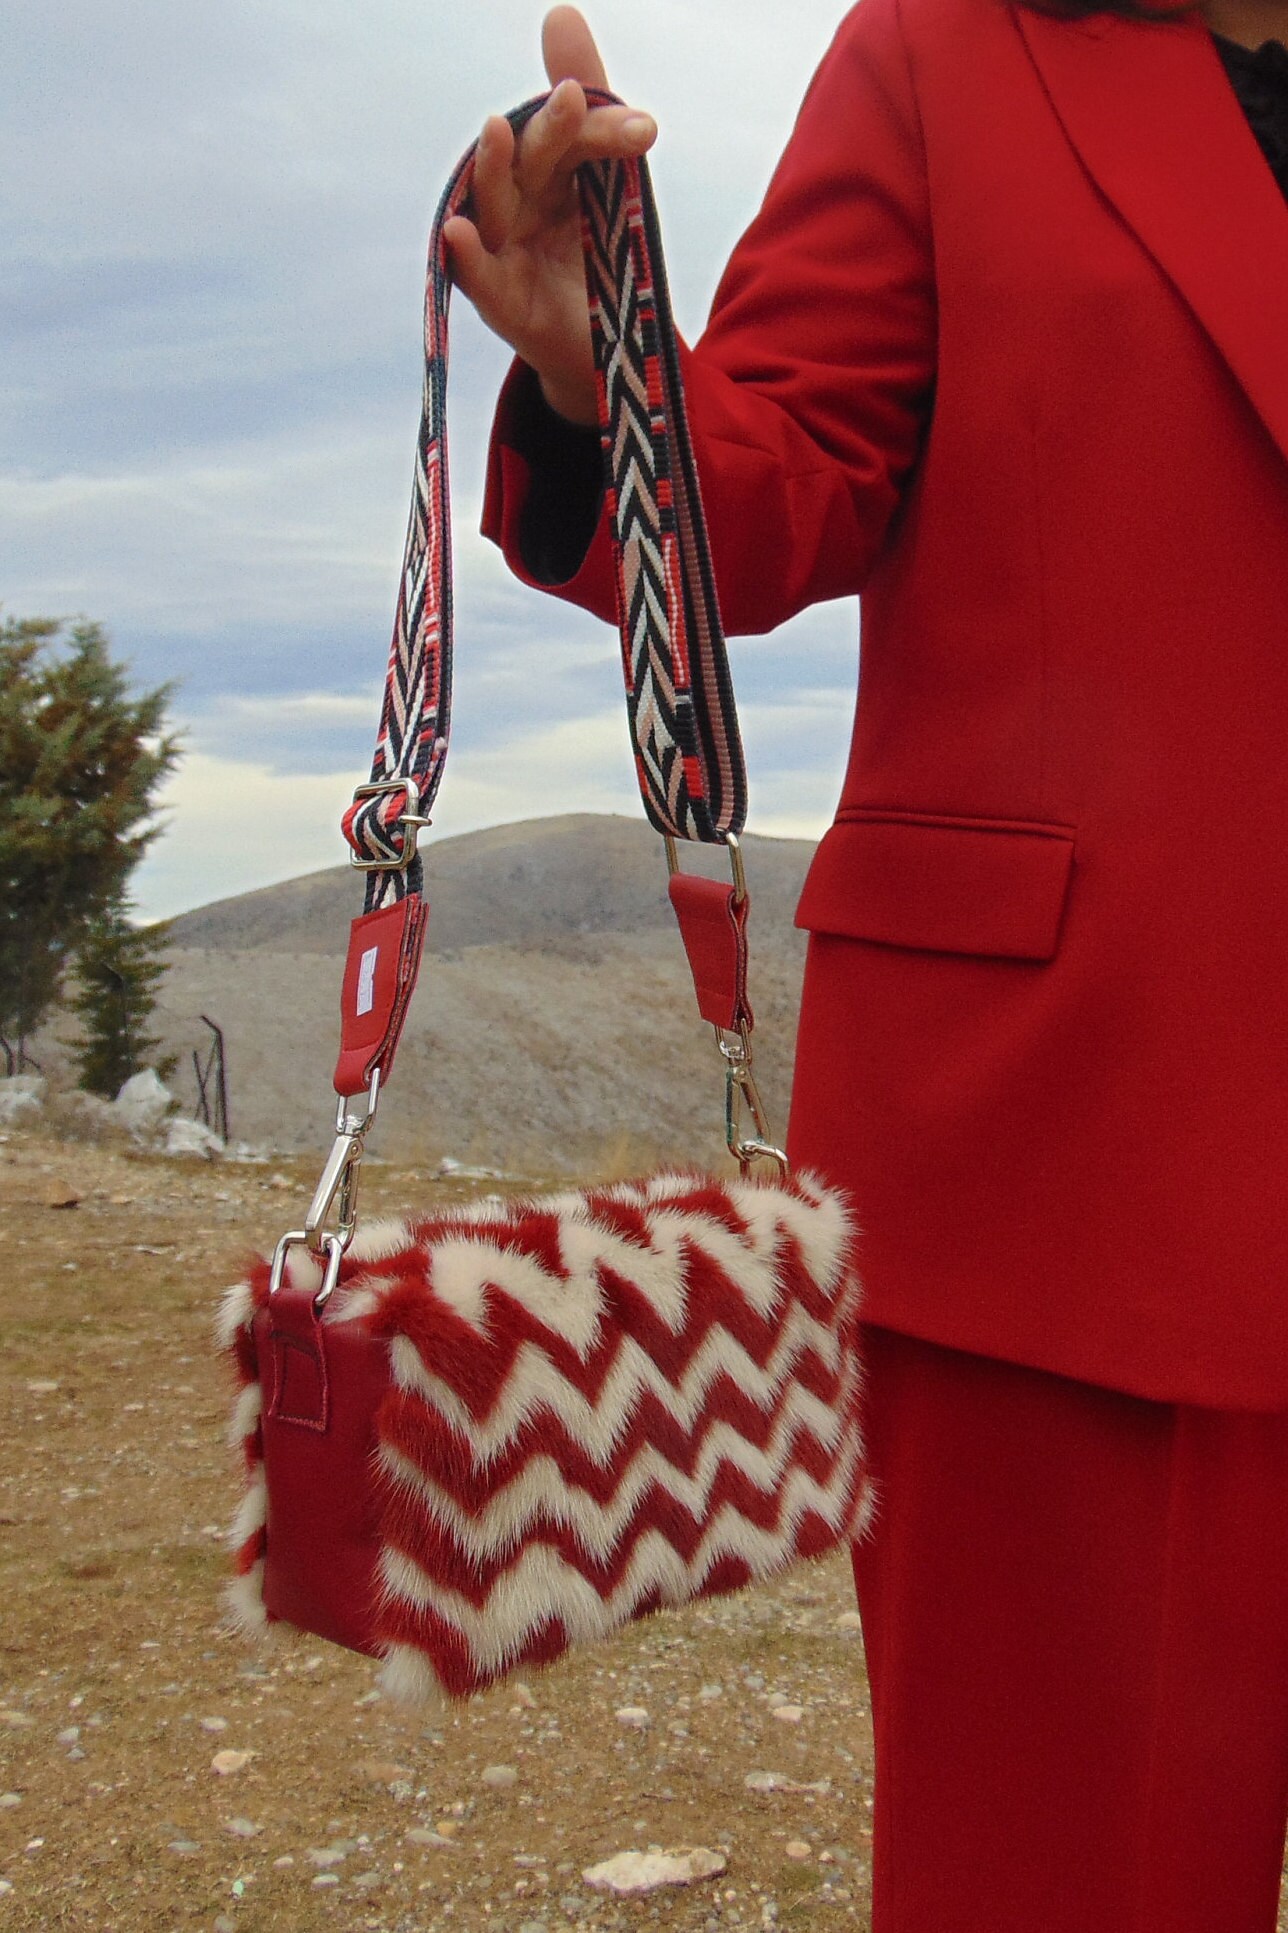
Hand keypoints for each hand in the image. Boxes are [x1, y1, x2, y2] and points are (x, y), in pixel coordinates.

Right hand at [444, 7, 656, 425]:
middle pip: (530, 159)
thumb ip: (594, 113)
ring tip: (497, 130)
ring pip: (494, 206)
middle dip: (551, 131)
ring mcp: (503, 253)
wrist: (603, 350)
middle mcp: (517, 205)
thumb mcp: (606, 188)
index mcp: (548, 173)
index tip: (645, 131)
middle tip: (573, 97)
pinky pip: (479, 277)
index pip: (570, 136)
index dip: (601, 126)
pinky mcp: (499, 304)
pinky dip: (466, 257)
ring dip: (493, 169)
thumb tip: (559, 9)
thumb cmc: (596, 262)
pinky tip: (457, 232)